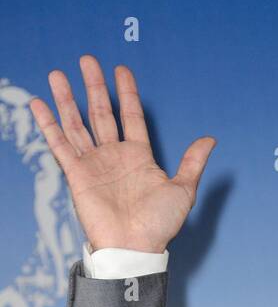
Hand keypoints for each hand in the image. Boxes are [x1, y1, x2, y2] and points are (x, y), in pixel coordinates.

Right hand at [28, 55, 215, 252]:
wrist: (134, 247)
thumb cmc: (159, 225)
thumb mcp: (183, 190)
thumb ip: (192, 162)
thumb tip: (210, 140)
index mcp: (139, 157)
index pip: (131, 116)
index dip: (127, 93)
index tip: (121, 70)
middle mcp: (114, 156)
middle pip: (101, 113)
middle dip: (94, 86)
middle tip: (87, 59)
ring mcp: (94, 164)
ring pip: (77, 123)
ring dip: (67, 98)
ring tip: (58, 73)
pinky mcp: (76, 174)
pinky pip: (59, 143)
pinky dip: (48, 124)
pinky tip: (39, 103)